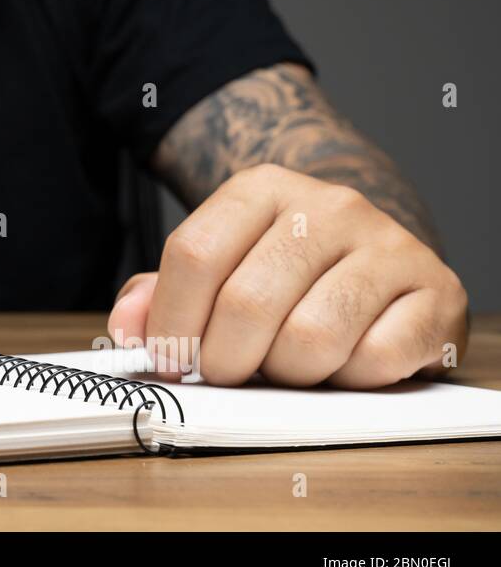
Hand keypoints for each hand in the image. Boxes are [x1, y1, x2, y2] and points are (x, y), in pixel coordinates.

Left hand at [108, 164, 467, 388]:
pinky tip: (343, 360)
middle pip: (245, 303)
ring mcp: (388, 244)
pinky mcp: (436, 291)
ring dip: (287, 372)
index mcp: (262, 188)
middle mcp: (328, 205)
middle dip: (225, 359)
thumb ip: (160, 294)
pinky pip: (374, 360)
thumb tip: (128, 329)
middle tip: (229, 370)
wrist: (376, 254)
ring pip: (309, 338)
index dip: (171, 321)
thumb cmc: (284, 270)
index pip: (193, 255)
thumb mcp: (218, 264)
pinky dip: (348, 378)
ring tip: (288, 361)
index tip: (169, 359)